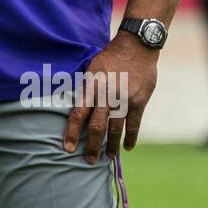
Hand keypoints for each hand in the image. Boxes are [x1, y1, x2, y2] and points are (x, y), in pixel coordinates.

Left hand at [63, 29, 157, 163]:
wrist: (137, 46)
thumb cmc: (109, 56)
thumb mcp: (90, 67)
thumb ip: (85, 87)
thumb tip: (72, 104)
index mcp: (92, 86)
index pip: (78, 114)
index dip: (72, 133)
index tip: (67, 148)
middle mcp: (107, 95)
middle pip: (97, 126)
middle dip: (91, 146)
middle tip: (88, 161)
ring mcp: (125, 99)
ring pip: (116, 129)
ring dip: (111, 146)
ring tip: (107, 158)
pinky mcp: (139, 101)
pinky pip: (134, 124)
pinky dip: (131, 138)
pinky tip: (128, 148)